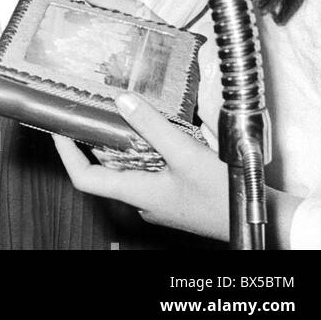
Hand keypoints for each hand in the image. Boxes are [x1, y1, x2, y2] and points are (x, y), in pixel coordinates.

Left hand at [52, 93, 227, 239]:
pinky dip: (144, 148)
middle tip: (89, 106)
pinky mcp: (174, 195)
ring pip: (128, 167)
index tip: (57, 126)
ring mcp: (159, 200)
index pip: (84, 178)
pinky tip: (155, 128)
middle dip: (95, 137)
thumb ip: (152, 125)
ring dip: (122, 140)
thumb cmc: (225, 196)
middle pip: (105, 168)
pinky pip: (148, 169)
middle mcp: (143, 199)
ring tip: (119, 109)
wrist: (263, 220)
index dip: (65, 153)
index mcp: (137, 193)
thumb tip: (120, 99)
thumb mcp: (186, 154)